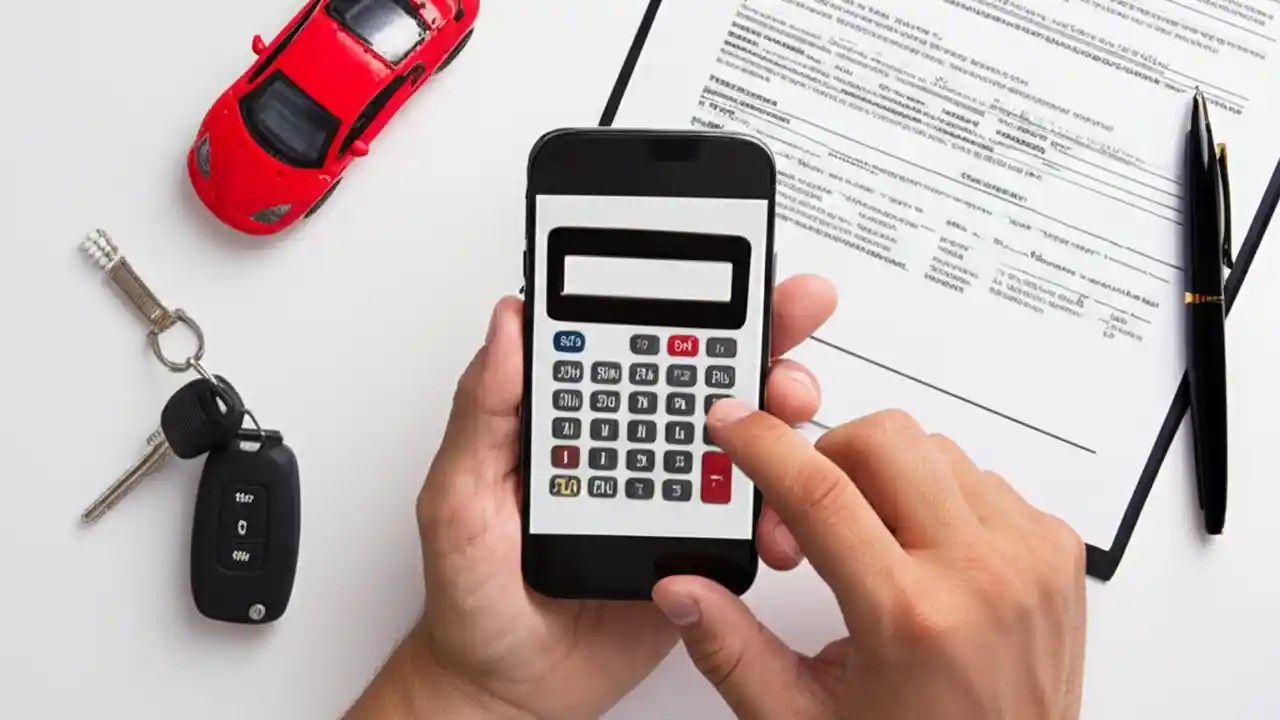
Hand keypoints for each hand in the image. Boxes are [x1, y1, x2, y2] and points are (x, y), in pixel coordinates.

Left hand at [346, 276, 836, 718]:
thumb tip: (508, 326)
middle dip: (759, 333)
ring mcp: (669, 492)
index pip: (632, 341)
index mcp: (571, 420)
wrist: (508, 687)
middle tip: (792, 310)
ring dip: (779, 411)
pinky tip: (774, 510)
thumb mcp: (457, 496)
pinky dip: (776, 505)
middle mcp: (629, 445)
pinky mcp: (698, 544)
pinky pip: (749, 513)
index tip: (722, 265)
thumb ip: (485, 412)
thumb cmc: (472, 594)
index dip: (680, 301)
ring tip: (789, 405)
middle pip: (704, 375)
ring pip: (742, 436)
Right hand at [653, 405, 1086, 719]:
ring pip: (935, 449)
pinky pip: (983, 478)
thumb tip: (682, 590)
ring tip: (874, 545)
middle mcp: (979, 575)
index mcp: (908, 617)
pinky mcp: (1055, 552)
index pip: (820, 492)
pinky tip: (926, 554)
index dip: (764, 445)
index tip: (734, 423)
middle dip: (828, 455)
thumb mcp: (800, 717)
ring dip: (887, 479)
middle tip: (810, 510)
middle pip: (884, 440)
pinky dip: (941, 499)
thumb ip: (730, 648)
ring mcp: (1026, 557)